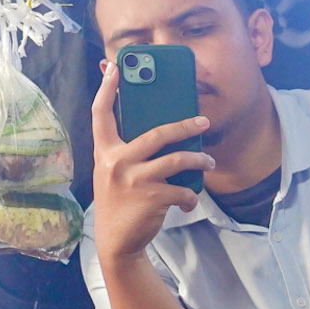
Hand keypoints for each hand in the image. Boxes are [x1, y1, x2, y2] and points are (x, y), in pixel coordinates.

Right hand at [89, 62, 212, 265]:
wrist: (116, 240)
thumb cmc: (120, 201)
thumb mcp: (113, 172)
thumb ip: (125, 152)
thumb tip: (157, 132)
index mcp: (105, 151)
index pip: (100, 113)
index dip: (107, 89)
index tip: (115, 67)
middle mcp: (117, 161)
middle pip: (158, 133)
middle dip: (186, 125)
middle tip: (203, 122)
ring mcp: (134, 179)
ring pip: (178, 159)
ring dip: (200, 161)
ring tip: (209, 164)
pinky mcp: (152, 198)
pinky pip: (183, 190)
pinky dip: (190, 197)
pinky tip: (188, 202)